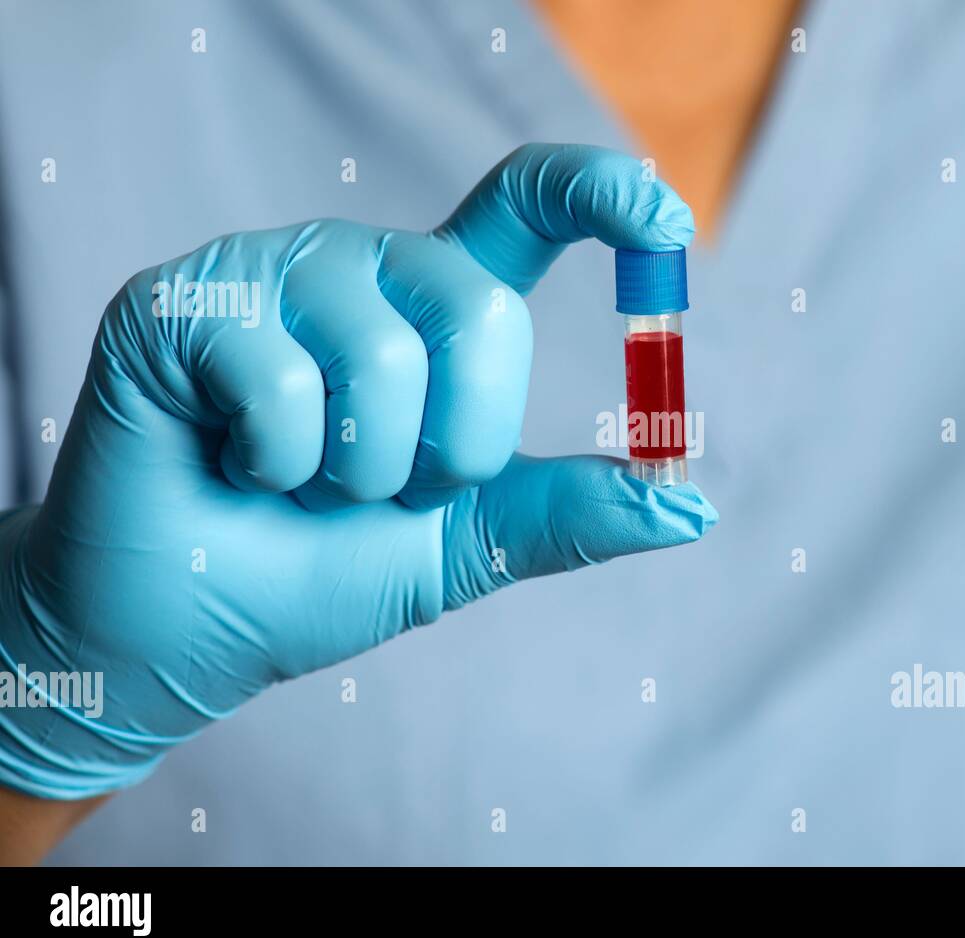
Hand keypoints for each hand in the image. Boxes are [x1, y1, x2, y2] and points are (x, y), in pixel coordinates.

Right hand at [0, 143, 714, 799]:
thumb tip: (694, 507)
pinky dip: (273, 466)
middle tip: (380, 486)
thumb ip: (572, 513)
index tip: (666, 227)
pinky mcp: (184, 301)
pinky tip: (234, 464)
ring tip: (297, 480)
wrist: (194, 627)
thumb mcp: (471, 542)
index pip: (526, 206)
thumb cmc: (327, 569)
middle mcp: (364, 270)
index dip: (601, 197)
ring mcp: (273, 275)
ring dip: (353, 472)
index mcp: (436, 308)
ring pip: (382, 360)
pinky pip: (281, 385)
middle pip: (483, 310)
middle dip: (451, 447)